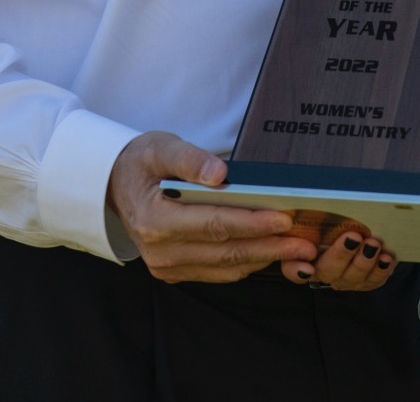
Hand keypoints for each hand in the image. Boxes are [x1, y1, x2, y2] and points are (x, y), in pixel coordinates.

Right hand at [107, 132, 316, 283]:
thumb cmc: (141, 163)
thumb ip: (189, 158)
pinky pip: (218, 272)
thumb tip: (219, 173)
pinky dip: (247, 263)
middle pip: (226, 251)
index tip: (285, 218)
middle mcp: (160, 251)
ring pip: (226, 266)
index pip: (214, 224)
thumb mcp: (160, 147)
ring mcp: (167, 266)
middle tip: (306, 243)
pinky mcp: (175, 272)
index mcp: (155, 220)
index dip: (252, 223)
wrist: (112, 186)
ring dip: (264, 258)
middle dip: (270, 247)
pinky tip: (271, 252)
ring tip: (298, 250)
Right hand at [280, 227, 397, 290]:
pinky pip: (372, 282)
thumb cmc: (330, 221)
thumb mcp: (314, 217)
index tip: (308, 262)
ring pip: (351, 278)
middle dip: (341, 255)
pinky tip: (387, 258)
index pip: (292, 267)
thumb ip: (302, 221)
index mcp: (303, 255)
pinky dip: (381, 270)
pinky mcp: (363, 282)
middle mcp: (322, 271)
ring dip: (364, 262)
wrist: (357, 228)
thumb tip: (293, 218)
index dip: (297, 269)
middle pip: (327, 271)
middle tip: (353, 237)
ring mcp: (343, 279)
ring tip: (373, 245)